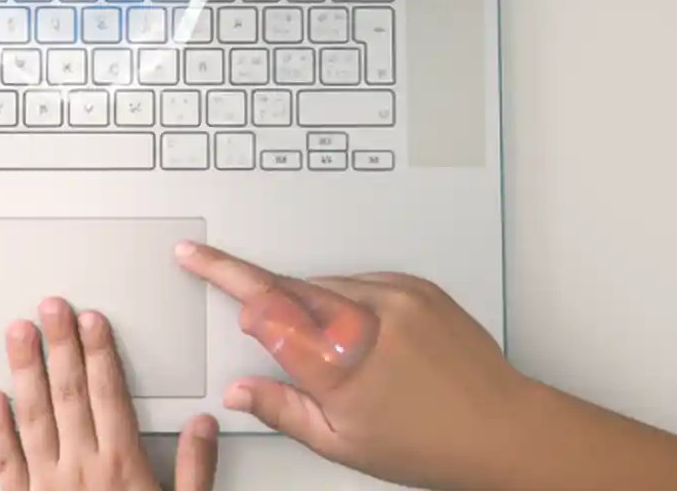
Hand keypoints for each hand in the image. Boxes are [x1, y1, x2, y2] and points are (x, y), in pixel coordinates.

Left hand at [0, 298, 218, 490]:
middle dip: (60, 346)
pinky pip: (3, 462)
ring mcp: (46, 486)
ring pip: (32, 417)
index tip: (92, 321)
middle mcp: (80, 471)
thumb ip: (196, 469)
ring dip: (25, 371)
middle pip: (69, 394)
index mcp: (121, 468)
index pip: (109, 395)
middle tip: (51, 308)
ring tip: (18, 334)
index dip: (100, 353)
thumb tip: (204, 424)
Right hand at [176, 242, 530, 489]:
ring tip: (344, 355)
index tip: (193, 254)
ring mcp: (394, 296)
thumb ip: (282, 409)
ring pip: (325, 285)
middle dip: (265, 298)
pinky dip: (350, 302)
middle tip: (266, 327)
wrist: (504, 427)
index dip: (221, 273)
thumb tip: (238, 391)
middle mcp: (365, 320)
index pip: (262, 305)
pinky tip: (369, 337)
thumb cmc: (428, 444)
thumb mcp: (342, 443)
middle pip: (289, 289)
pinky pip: (361, 281)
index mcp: (338, 364)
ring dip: (314, 308)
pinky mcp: (416, 285)